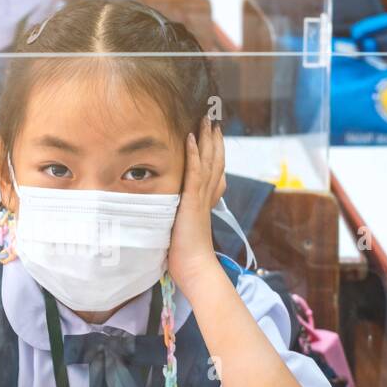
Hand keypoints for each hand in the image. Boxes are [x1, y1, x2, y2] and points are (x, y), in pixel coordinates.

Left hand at [168, 119, 226, 293]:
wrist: (195, 268)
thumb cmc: (186, 255)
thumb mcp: (183, 228)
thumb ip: (180, 214)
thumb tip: (171, 210)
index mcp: (205, 200)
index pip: (213, 170)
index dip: (214, 151)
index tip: (212, 134)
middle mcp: (207, 196)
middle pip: (215, 160)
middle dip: (214, 139)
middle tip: (213, 118)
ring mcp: (201, 198)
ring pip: (208, 162)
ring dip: (206, 139)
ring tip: (205, 120)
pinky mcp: (192, 202)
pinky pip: (195, 173)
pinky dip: (194, 154)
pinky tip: (191, 138)